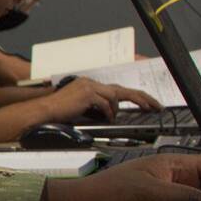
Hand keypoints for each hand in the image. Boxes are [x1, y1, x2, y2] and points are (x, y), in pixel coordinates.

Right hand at [43, 79, 161, 122]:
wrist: (45, 110)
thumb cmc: (59, 112)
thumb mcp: (81, 108)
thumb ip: (96, 107)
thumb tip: (110, 115)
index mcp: (91, 85)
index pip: (117, 89)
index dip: (134, 96)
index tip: (147, 103)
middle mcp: (92, 82)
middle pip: (122, 90)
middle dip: (141, 98)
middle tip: (156, 106)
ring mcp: (90, 86)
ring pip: (114, 96)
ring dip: (116, 109)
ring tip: (113, 118)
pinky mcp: (87, 93)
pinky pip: (104, 103)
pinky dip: (108, 112)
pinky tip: (107, 118)